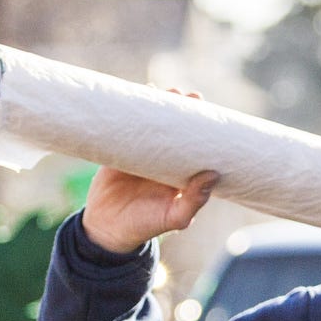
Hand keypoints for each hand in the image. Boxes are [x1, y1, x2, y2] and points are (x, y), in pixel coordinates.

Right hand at [80, 86, 216, 253]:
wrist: (107, 230)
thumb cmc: (145, 226)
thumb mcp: (174, 218)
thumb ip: (194, 201)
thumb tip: (212, 175)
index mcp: (182, 174)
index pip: (195, 145)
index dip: (201, 126)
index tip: (205, 109)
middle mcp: (164, 162)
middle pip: (176, 128)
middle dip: (181, 109)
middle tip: (185, 95)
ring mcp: (142, 155)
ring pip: (153, 124)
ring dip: (159, 106)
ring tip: (162, 91)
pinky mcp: (121, 152)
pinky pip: (127, 127)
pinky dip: (132, 112)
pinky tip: (137, 95)